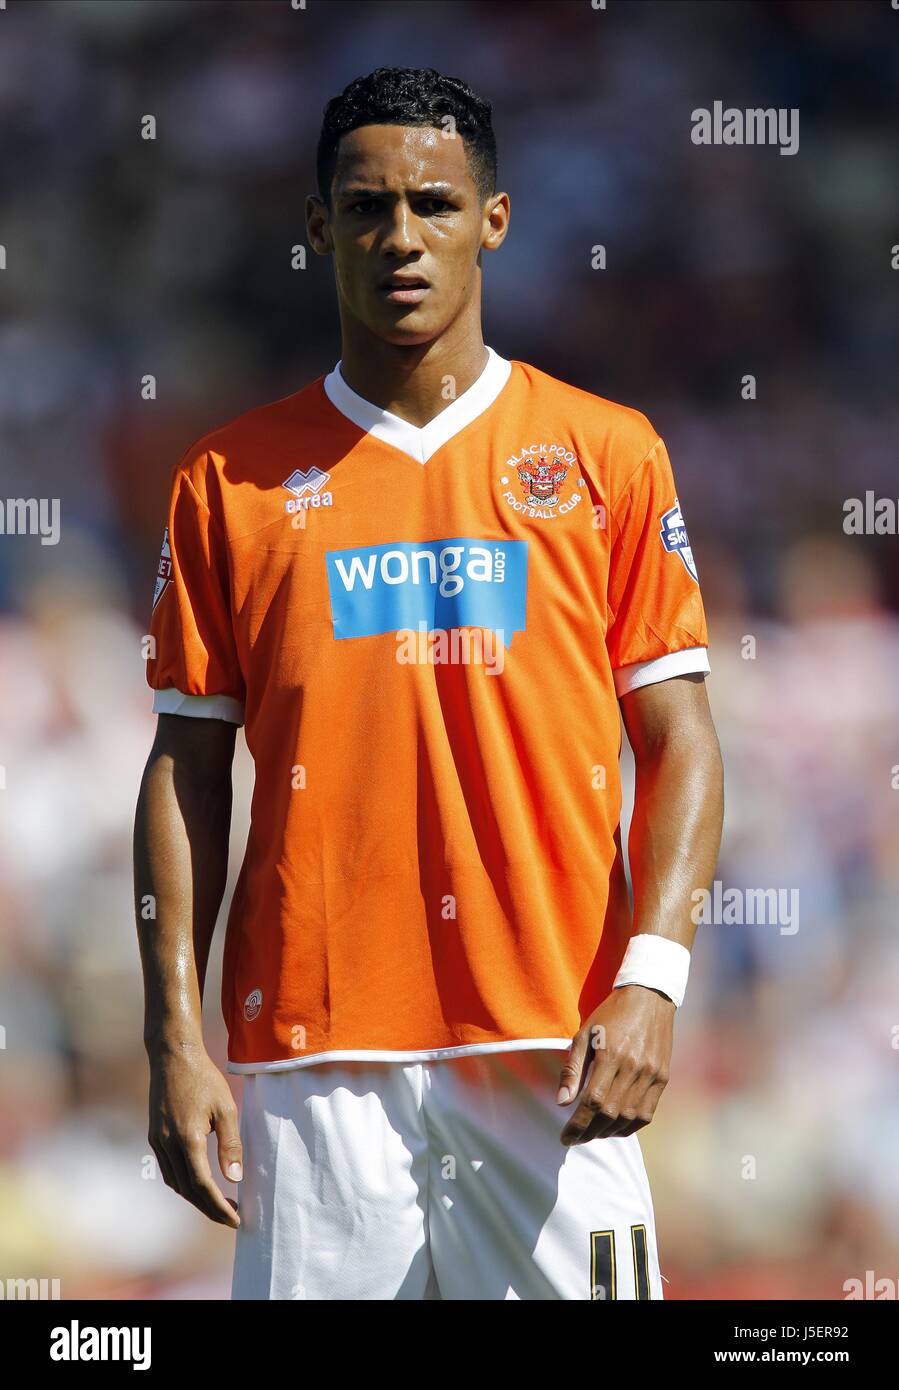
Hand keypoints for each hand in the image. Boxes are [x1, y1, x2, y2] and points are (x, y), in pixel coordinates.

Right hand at [148, 1042, 242, 1226]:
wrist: (173, 1056)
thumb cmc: (204, 1079)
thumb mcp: (226, 1108)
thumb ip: (231, 1144)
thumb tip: (234, 1178)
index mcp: (187, 1139)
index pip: (202, 1186)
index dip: (218, 1207)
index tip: (236, 1219)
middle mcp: (168, 1145)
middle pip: (187, 1190)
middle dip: (209, 1208)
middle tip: (231, 1216)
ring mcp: (158, 1141)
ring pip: (175, 1182)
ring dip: (195, 1198)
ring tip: (219, 1202)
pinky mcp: (154, 1136)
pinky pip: (168, 1169)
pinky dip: (183, 1183)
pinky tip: (198, 1181)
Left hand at [556, 985, 674, 1144]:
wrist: (649, 998)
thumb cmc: (611, 1014)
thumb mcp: (584, 1034)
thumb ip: (573, 1069)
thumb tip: (562, 1101)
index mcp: (611, 1055)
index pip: (593, 1101)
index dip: (578, 1124)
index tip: (566, 1137)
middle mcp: (633, 1068)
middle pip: (610, 1114)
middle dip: (590, 1132)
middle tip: (576, 1138)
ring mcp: (651, 1074)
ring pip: (629, 1117)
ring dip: (609, 1132)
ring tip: (593, 1133)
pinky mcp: (663, 1078)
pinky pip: (647, 1113)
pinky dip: (630, 1126)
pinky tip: (616, 1126)